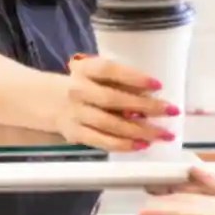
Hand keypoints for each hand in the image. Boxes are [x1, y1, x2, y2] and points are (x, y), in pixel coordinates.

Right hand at [55, 55, 177, 151]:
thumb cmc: (80, 84)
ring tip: (163, 134)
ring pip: (110, 124)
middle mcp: (78, 90)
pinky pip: (102, 141)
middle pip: (113, 99)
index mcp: (84, 69)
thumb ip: (117, 81)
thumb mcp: (92, 74)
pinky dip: (123, 145)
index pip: (109, 70)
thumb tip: (151, 94)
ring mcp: (75, 114)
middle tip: (171, 110)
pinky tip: (142, 145)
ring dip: (139, 130)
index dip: (133, 77)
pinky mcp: (75, 134)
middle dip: (145, 106)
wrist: (43, 100)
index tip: (158, 84)